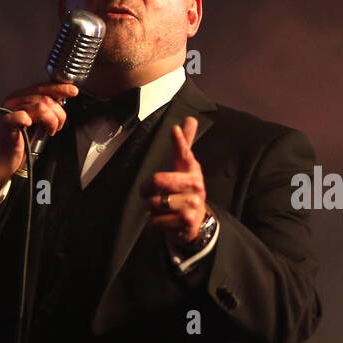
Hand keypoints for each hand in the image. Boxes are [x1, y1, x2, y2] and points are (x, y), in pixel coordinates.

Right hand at [0, 82, 78, 185]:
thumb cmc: (16, 141)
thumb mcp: (33, 121)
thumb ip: (44, 110)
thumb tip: (61, 101)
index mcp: (20, 98)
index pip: (42, 86)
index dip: (59, 88)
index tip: (73, 91)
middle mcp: (14, 101)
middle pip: (45, 97)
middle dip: (59, 113)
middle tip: (58, 125)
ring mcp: (9, 111)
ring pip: (41, 106)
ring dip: (52, 120)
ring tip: (50, 130)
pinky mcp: (7, 123)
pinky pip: (22, 116)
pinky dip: (29, 119)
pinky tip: (31, 126)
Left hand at [141, 116, 206, 244]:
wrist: (195, 223)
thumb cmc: (184, 191)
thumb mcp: (184, 168)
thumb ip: (184, 145)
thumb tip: (190, 119)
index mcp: (192, 169)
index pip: (184, 153)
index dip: (179, 142)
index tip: (173, 130)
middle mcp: (195, 185)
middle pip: (158, 180)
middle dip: (146, 189)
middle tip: (148, 192)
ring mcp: (192, 204)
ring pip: (154, 202)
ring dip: (152, 208)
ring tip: (162, 208)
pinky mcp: (186, 221)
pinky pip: (156, 220)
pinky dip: (154, 223)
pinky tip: (164, 220)